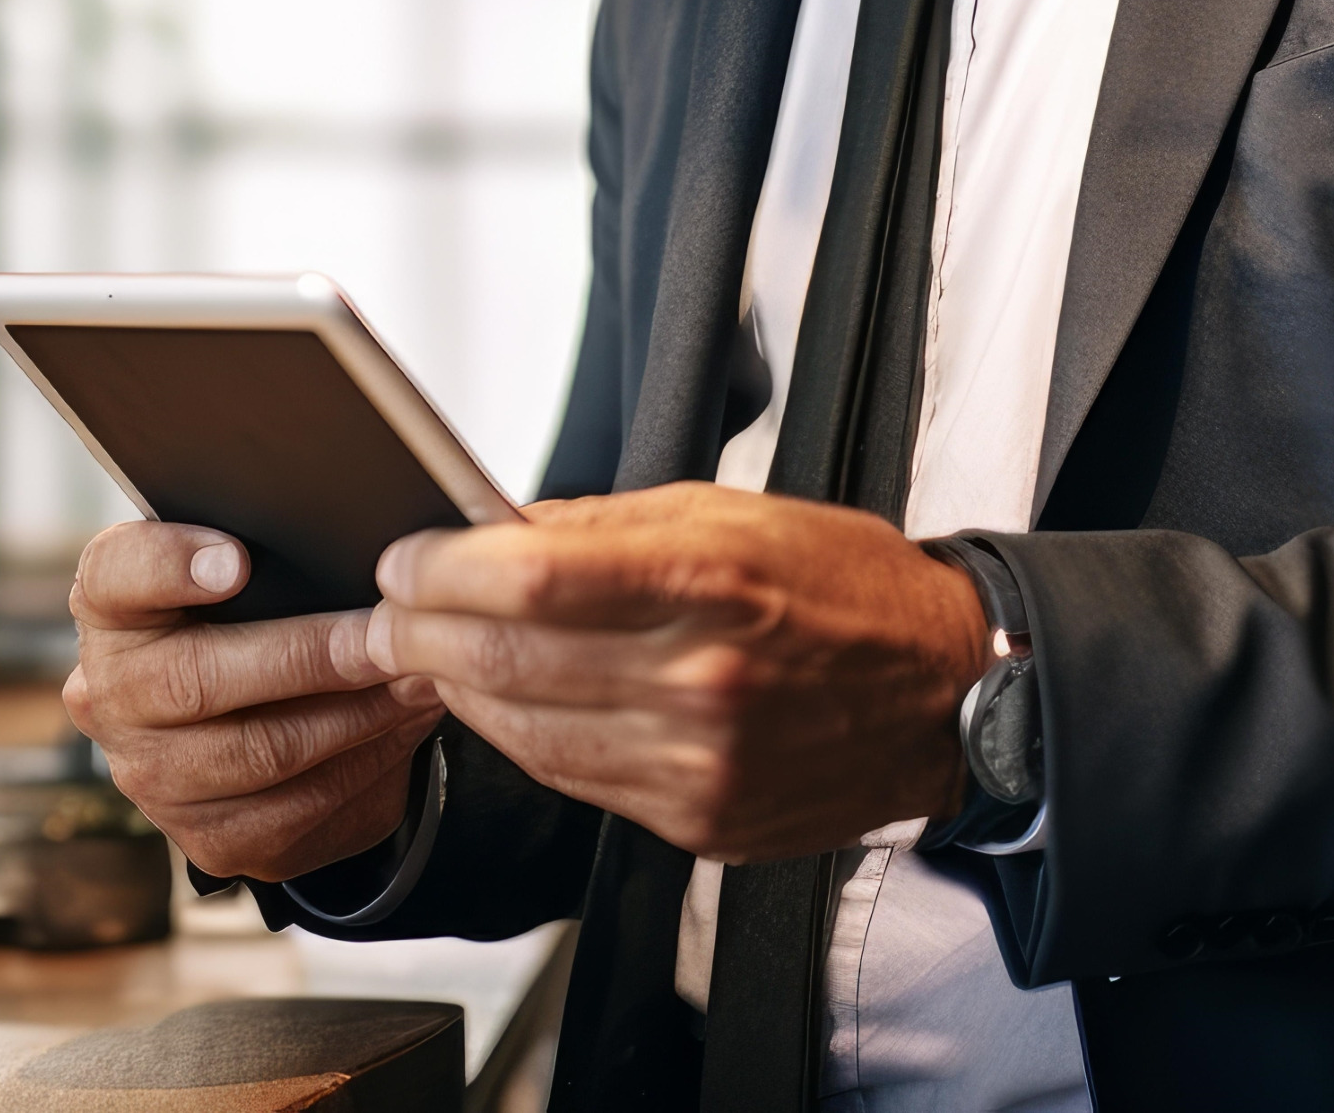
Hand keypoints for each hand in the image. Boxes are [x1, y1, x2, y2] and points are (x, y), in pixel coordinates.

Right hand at [62, 521, 445, 882]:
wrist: (236, 724)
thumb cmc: (245, 616)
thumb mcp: (240, 567)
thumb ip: (265, 543)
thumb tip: (360, 540)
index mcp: (109, 609)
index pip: (115, 577)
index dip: (169, 567)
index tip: (236, 561)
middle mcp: (109, 698)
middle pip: (197, 679)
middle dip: (307, 656)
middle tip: (385, 634)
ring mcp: (151, 779)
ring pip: (260, 753)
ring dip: (354, 715)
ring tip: (417, 678)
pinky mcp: (209, 839)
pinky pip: (295, 811)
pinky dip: (364, 765)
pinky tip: (403, 726)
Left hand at [363, 483, 991, 862]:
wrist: (945, 695)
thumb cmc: (846, 588)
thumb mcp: (729, 512)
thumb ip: (600, 526)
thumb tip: (494, 529)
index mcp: (710, 581)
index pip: (526, 576)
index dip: (440, 568)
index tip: (405, 558)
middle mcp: (701, 681)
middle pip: (505, 657)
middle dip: (420, 630)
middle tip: (388, 608)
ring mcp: (697, 764)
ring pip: (522, 732)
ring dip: (459, 688)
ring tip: (432, 650)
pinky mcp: (696, 821)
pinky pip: (571, 779)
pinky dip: (522, 737)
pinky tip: (507, 700)